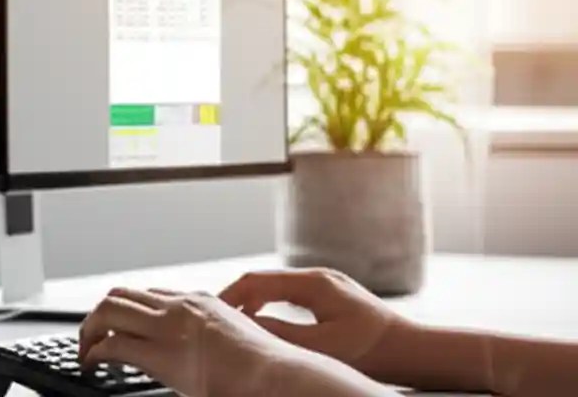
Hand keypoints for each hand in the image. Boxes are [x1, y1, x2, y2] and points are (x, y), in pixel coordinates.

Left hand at [78, 287, 311, 396]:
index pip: (152, 294)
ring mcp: (169, 326)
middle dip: (102, 313)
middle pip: (123, 294)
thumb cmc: (267, 369)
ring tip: (85, 348)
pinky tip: (91, 364)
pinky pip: (113, 345)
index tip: (122, 325)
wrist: (277, 378)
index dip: (131, 309)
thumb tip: (207, 357)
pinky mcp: (160, 354)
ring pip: (109, 310)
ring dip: (90, 328)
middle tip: (93, 334)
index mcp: (201, 302)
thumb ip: (215, 339)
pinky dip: (94, 352)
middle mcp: (180, 307)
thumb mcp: (240, 339)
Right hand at [219, 268, 415, 384]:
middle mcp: (317, 277)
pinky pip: (290, 296)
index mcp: (313, 283)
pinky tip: (264, 324)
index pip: (256, 280)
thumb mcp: (322, 346)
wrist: (415, 350)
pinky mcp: (331, 297)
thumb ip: (280, 333)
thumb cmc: (374, 350)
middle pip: (263, 281)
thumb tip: (244, 324)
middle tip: (216, 319)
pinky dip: (271, 307)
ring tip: (235, 323)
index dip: (229, 296)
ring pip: (275, 288)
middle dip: (237, 298)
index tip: (211, 313)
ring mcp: (325, 285)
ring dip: (253, 303)